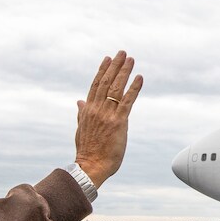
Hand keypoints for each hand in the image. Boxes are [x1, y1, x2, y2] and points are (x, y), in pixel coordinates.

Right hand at [75, 51, 142, 187]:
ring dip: (124, 72)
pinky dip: (134, 88)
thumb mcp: (81, 129)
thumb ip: (82, 114)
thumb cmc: (87, 151)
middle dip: (115, 66)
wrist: (91, 166)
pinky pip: (127, 101)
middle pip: (106, 82)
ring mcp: (107, 115)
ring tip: (131, 60)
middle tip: (122, 53)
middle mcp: (97, 110)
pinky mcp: (119, 123)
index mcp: (88, 111)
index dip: (102, 71)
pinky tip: (140, 78)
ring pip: (116, 88)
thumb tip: (79, 102)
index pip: (95, 86)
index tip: (107, 59)